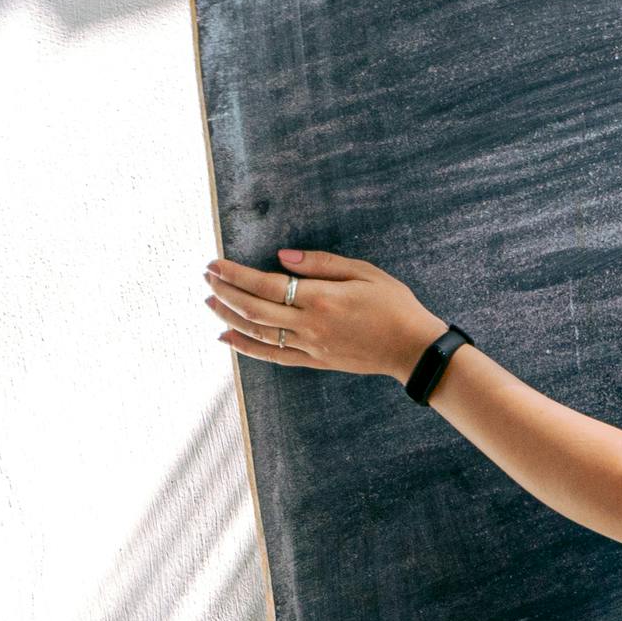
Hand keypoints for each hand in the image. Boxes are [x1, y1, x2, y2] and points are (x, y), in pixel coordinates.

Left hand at [203, 248, 444, 380]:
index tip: (215, 264)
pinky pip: (273, 356)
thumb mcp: (366, 272)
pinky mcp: (315, 361)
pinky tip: (227, 338)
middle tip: (207, 278)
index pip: (266, 285)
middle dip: (225, 292)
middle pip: (254, 309)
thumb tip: (283, 258)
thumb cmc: (395, 305)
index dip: (235, 274)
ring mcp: (311, 346)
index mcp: (322, 298)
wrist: (414, 348)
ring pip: (257, 333)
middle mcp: (310, 325)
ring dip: (228, 317)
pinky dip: (246, 348)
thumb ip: (322, 263)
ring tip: (210, 302)